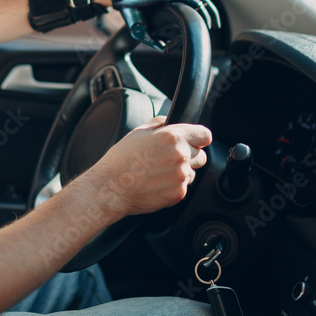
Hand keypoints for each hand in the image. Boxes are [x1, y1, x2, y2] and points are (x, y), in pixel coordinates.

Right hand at [89, 116, 210, 216]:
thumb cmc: (120, 160)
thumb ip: (159, 123)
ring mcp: (181, 176)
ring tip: (158, 172)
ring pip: (192, 173)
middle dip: (190, 156)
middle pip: (202, 156)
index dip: (198, 138)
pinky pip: (183, 187)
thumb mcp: (138, 132)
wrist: (110, 187)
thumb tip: (170, 122)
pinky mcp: (178, 193)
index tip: (195, 141)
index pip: (204, 135)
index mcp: (172, 137)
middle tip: (169, 159)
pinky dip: (173, 186)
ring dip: (181, 172)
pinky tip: (156, 183)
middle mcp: (180, 156)